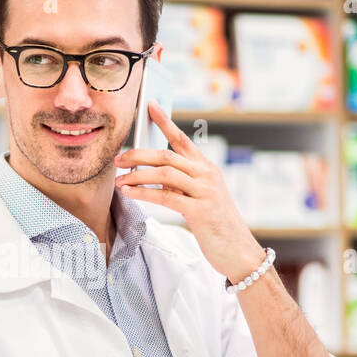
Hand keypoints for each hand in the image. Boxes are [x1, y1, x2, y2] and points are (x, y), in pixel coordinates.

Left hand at [114, 100, 266, 282]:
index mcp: (207, 168)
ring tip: (119, 180)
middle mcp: (207, 175)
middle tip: (118, 159)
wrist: (238, 251)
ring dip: (137, 175)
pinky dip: (143, 193)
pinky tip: (129, 193)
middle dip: (139, 155)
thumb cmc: (217, 225)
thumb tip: (154, 174)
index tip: (150, 106)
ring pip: (165, 173)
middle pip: (167, 155)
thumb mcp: (202, 197)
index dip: (165, 122)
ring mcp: (205, 191)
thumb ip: (183, 183)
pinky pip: (165, 197)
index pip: (183, 139)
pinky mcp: (200, 210)